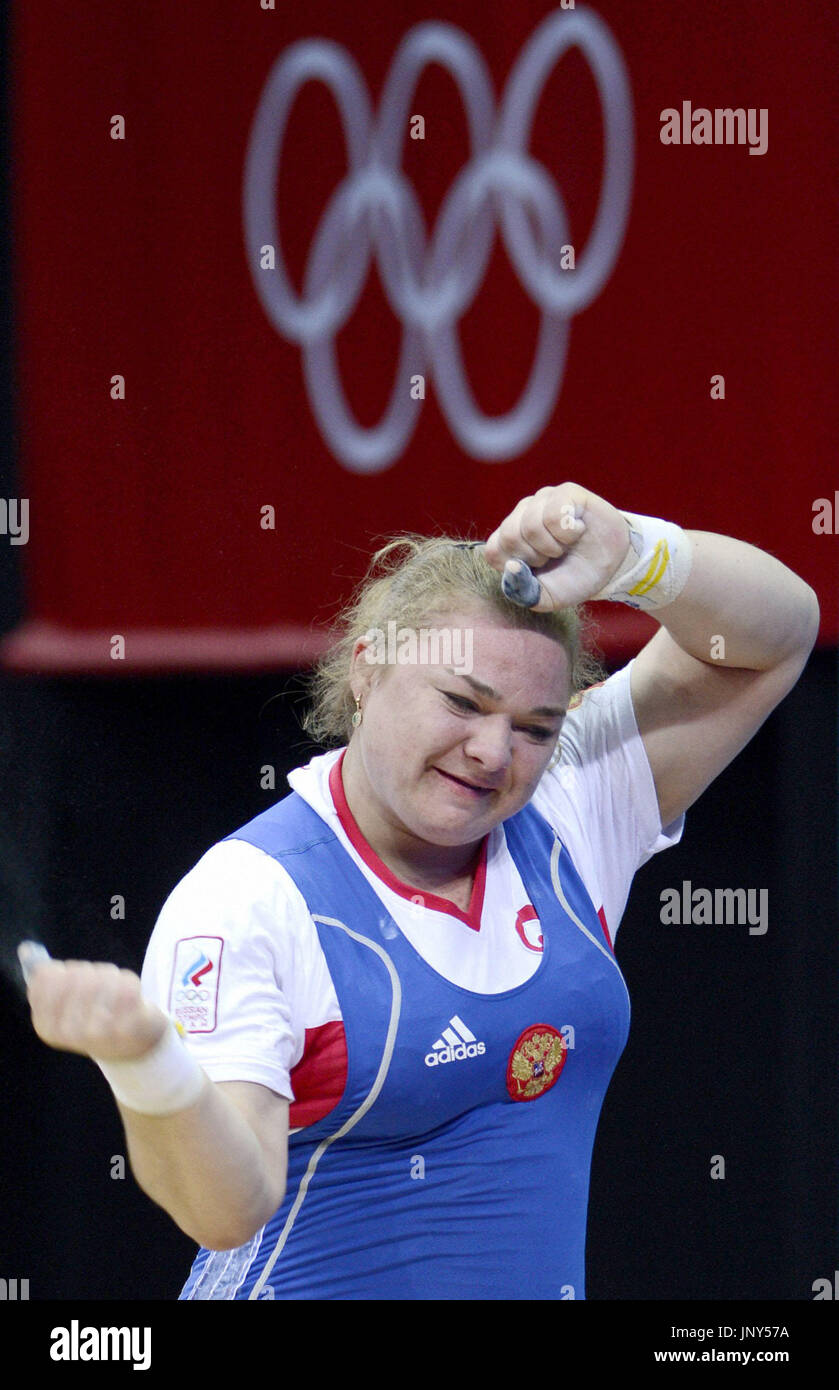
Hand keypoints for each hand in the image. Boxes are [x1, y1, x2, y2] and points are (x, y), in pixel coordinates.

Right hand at [24, 955, 168, 1061]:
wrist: (130, 1047)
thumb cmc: (92, 1017)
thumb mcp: (63, 1003)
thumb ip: (45, 978)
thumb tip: (26, 949)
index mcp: (46, 1026)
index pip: (46, 977)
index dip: (65, 971)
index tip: (75, 982)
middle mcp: (69, 1033)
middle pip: (77, 975)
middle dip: (92, 973)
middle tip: (101, 990)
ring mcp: (98, 1033)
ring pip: (104, 977)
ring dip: (113, 978)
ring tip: (116, 996)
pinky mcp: (127, 1028)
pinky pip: (127, 986)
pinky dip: (130, 985)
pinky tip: (132, 1002)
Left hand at [483, 482, 632, 611]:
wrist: (613, 566)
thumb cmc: (575, 577)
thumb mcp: (546, 596)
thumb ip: (522, 591)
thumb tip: (512, 566)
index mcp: (511, 539)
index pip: (493, 551)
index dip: (516, 566)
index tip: (538, 569)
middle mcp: (522, 514)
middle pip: (510, 536)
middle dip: (536, 556)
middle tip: (555, 556)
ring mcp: (542, 500)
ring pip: (531, 525)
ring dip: (554, 545)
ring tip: (566, 544)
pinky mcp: (565, 492)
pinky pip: (553, 514)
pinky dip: (568, 532)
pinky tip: (577, 531)